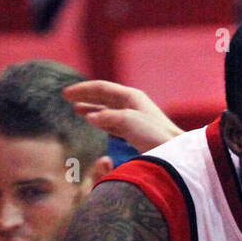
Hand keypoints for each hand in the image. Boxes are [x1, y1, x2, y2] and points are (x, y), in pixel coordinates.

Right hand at [63, 81, 182, 152]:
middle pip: (103, 96)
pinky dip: (101, 121)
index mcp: (130, 96)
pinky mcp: (137, 132)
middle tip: (67, 98)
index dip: (82, 90)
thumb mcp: (127, 122)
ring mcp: (135, 117)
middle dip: (85, 97)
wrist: (176, 152)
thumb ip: (107, 117)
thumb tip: (90, 117)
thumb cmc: (154, 135)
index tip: (65, 94)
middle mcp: (132, 104)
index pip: (101, 88)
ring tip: (77, 110)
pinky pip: (114, 122)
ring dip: (92, 109)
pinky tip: (94, 123)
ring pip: (108, 110)